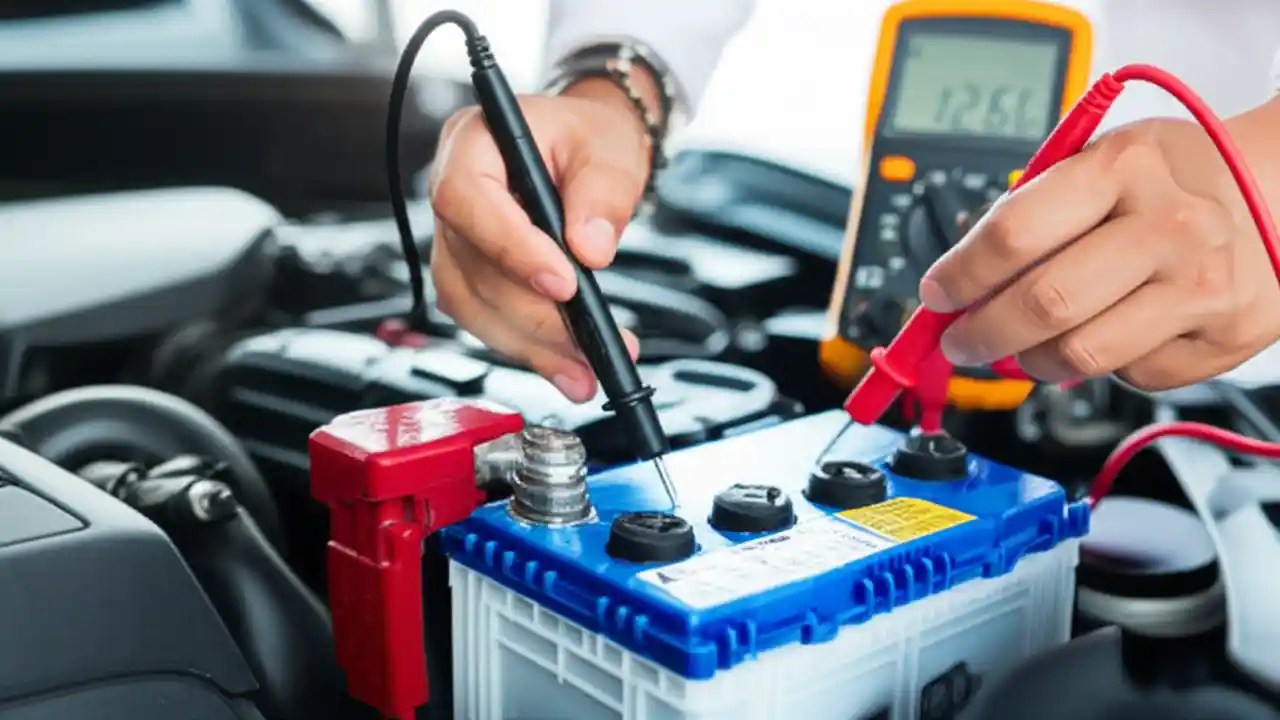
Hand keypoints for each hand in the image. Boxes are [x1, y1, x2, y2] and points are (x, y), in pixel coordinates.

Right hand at [429, 80, 650, 401]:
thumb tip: (591, 250)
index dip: (511, 248)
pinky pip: (484, 318)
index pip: (468, 199)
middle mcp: (451, 189)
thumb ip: (602, 194)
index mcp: (472, 141)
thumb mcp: (609, 149)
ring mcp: (455, 237)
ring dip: (530, 344)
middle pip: (474, 265)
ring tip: (585, 370)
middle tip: (592, 343)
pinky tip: (565, 368)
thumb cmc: (588, 137)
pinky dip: (526, 347)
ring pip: (472, 303)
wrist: (586, 149)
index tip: (565, 284)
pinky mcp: (468, 273)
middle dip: (536, 313)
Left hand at [920, 119, 1279, 390]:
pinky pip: (1130, 374)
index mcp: (1124, 169)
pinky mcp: (1222, 337)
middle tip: (959, 340)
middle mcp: (1168, 228)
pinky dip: (1100, 364)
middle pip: (1042, 304)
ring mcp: (1201, 287)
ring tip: (1020, 347)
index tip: (936, 293)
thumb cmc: (1174, 177)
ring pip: (1080, 354)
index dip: (959, 274)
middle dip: (981, 333)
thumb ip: (1032, 215)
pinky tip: (1107, 332)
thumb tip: (958, 282)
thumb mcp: (1101, 163)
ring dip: (1031, 360)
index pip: (1013, 235)